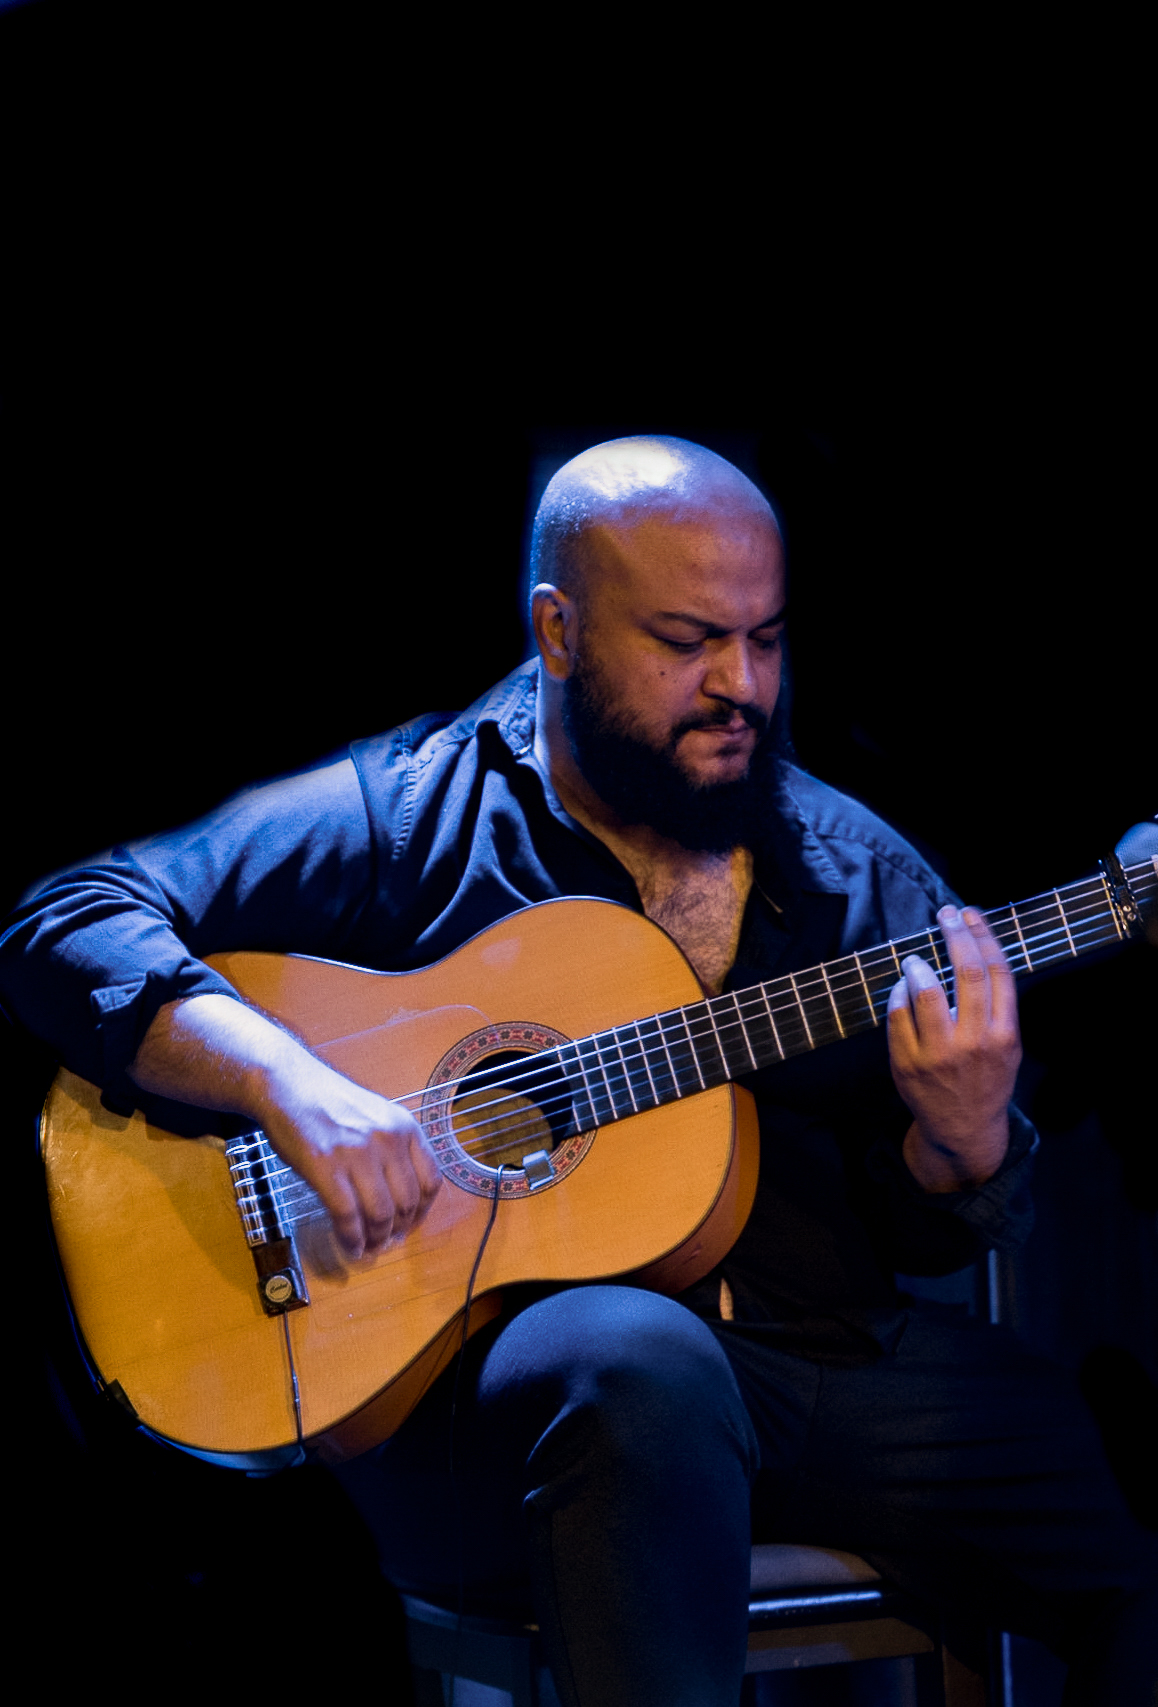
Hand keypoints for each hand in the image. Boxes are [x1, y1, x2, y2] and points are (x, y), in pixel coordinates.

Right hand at [130, 994, 441, 1258]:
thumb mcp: (377, 1116)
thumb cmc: (331, 1103)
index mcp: (405, 1127)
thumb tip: (402, 1198)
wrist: (288, 1085)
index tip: (410, 1223)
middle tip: (386, 1242)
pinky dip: (351, 1238)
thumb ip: (395, 1149)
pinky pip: (347, 1216)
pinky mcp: (325, 1168)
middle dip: (398, 1230)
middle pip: (406, 1202)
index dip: (422, 1211)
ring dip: (376, 1239)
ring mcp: (357, 1154)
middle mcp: (387, 1140)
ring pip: (380, 1214)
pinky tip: (350, 1246)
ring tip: (368, 1248)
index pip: (430, 1181)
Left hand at [887, 905, 1021, 1192]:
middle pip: (967, 973)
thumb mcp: (1007, 1047)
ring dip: (918, 966)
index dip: (983, 936)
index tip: (971, 914)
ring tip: (914, 959)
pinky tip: (901, 987)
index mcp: (1004, 1035)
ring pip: (927, 992)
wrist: (964, 1129)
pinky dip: (898, 993)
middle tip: (945, 914)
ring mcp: (940, 1054)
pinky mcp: (908, 1064)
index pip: (998, 972)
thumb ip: (997, 1007)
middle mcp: (975, 1042)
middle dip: (955, 935)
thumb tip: (975, 950)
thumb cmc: (985, 1078)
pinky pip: (898, 1015)